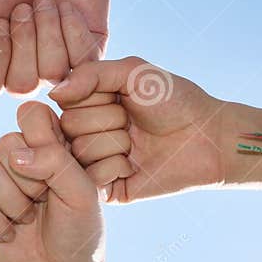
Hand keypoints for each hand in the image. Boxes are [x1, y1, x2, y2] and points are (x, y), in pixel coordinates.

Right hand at [0, 0, 108, 95]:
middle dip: (21, 36)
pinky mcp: (90, 55)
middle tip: (23, 6)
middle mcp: (26, 75)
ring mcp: (60, 68)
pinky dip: (71, 26)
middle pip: (22, 84)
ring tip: (44, 2)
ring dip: (46, 27)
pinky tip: (66, 7)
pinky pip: (82, 61)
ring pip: (52, 72)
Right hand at [0, 101, 105, 261]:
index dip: (38, 138)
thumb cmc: (80, 230)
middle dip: (28, 180)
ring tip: (30, 218)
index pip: (31, 113)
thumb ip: (55, 161)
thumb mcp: (81, 192)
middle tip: (46, 201)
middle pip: (6, 142)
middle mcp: (22, 158)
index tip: (58, 169)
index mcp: (50, 145)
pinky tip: (13, 235)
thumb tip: (15, 154)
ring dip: (13, 204)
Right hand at [50, 57, 225, 202]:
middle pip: (68, 127)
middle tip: (134, 124)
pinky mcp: (107, 189)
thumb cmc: (174, 100)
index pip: (66, 100)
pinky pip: (91, 178)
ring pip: (79, 152)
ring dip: (115, 144)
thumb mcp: (133, 72)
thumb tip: (53, 93)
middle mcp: (85, 133)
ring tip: (137, 144)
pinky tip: (135, 165)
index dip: (97, 97)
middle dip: (107, 120)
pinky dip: (116, 167)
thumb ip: (91, 73)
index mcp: (87, 104)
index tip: (124, 98)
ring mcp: (94, 162)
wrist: (208, 137)